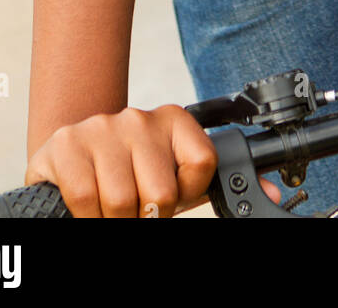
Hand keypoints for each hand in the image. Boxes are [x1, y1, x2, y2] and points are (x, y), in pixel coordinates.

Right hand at [24, 104, 282, 216]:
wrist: (71, 154)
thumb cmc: (130, 171)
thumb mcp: (175, 176)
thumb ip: (214, 182)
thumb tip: (271, 193)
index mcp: (173, 120)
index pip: (202, 163)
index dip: (185, 193)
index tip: (169, 198)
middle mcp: (139, 118)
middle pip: (161, 193)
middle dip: (147, 214)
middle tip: (136, 210)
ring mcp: (102, 128)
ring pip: (123, 201)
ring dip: (115, 218)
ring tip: (110, 206)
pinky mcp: (66, 143)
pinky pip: (86, 198)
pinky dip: (88, 215)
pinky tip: (88, 204)